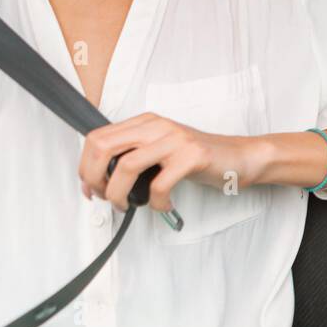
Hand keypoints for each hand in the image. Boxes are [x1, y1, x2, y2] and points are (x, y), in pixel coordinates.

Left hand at [78, 113, 259, 211]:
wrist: (240, 156)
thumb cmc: (199, 158)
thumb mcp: (161, 149)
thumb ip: (133, 156)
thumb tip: (99, 180)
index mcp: (146, 122)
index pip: (97, 137)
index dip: (86, 166)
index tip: (91, 188)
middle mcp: (157, 126)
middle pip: (104, 147)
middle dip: (95, 178)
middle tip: (105, 197)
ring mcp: (175, 140)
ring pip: (126, 166)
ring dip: (119, 194)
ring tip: (129, 205)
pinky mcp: (192, 157)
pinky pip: (159, 185)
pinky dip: (155, 202)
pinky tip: (163, 204)